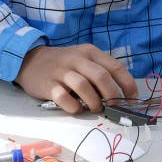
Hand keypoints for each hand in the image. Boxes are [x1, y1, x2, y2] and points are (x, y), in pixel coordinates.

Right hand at [14, 44, 138, 113]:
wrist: (29, 60)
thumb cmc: (63, 64)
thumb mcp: (83, 60)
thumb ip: (100, 73)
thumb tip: (119, 95)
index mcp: (90, 52)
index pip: (116, 67)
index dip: (128, 85)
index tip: (132, 99)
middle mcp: (77, 59)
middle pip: (101, 77)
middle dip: (112, 96)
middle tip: (113, 107)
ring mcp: (61, 71)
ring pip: (84, 86)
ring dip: (94, 102)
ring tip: (95, 108)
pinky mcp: (48, 84)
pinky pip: (63, 97)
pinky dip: (73, 107)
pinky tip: (76, 109)